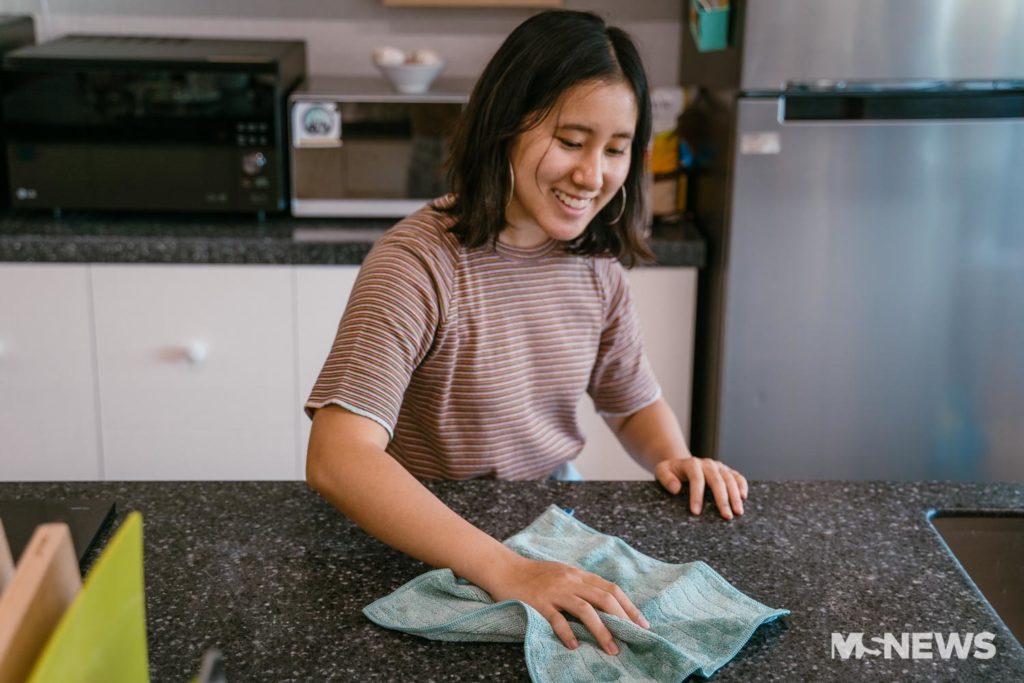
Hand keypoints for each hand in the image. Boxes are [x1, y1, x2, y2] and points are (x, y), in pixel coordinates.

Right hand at [482, 555, 649, 654]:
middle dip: (622, 620)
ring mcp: (555, 592)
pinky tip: (574, 646)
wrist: (505, 569)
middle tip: (633, 639)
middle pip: (603, 599)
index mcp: (579, 575)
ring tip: (611, 649)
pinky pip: (556, 619)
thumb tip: (605, 604)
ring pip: (585, 610)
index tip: (642, 624)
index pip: (611, 589)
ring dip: (602, 631)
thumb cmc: (535, 574)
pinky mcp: (539, 602)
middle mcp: (571, 581)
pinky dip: (567, 633)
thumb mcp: (563, 574)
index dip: (629, 606)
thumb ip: (582, 586)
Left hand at [655, 457, 747, 518]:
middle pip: (717, 480)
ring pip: (730, 479)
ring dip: (735, 496)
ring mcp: (718, 467)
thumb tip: (675, 488)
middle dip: (722, 499)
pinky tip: (744, 497)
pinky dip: (742, 485)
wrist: (681, 464)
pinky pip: (737, 476)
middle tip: (726, 516)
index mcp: (691, 464)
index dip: (696, 495)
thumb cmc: (671, 472)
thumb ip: (666, 478)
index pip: (696, 478)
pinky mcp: (726, 471)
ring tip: (738, 512)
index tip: (696, 512)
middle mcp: (707, 464)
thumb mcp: (661, 471)